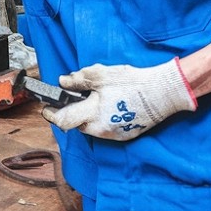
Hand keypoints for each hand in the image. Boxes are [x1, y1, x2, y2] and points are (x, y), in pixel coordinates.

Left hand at [40, 59, 196, 140]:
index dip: (52, 114)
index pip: (63, 120)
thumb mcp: (101, 75)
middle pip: (77, 124)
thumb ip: (78, 80)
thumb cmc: (133, 83)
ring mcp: (113, 135)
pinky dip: (103, 119)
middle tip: (79, 97)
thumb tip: (63, 82)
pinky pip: (105, 129)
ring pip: (92, 127)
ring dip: (89, 115)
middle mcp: (100, 129)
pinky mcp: (124, 136)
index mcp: (92, 114)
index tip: (47, 108)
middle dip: (74, 112)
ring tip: (100, 98)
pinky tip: (112, 106)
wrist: (162, 93)